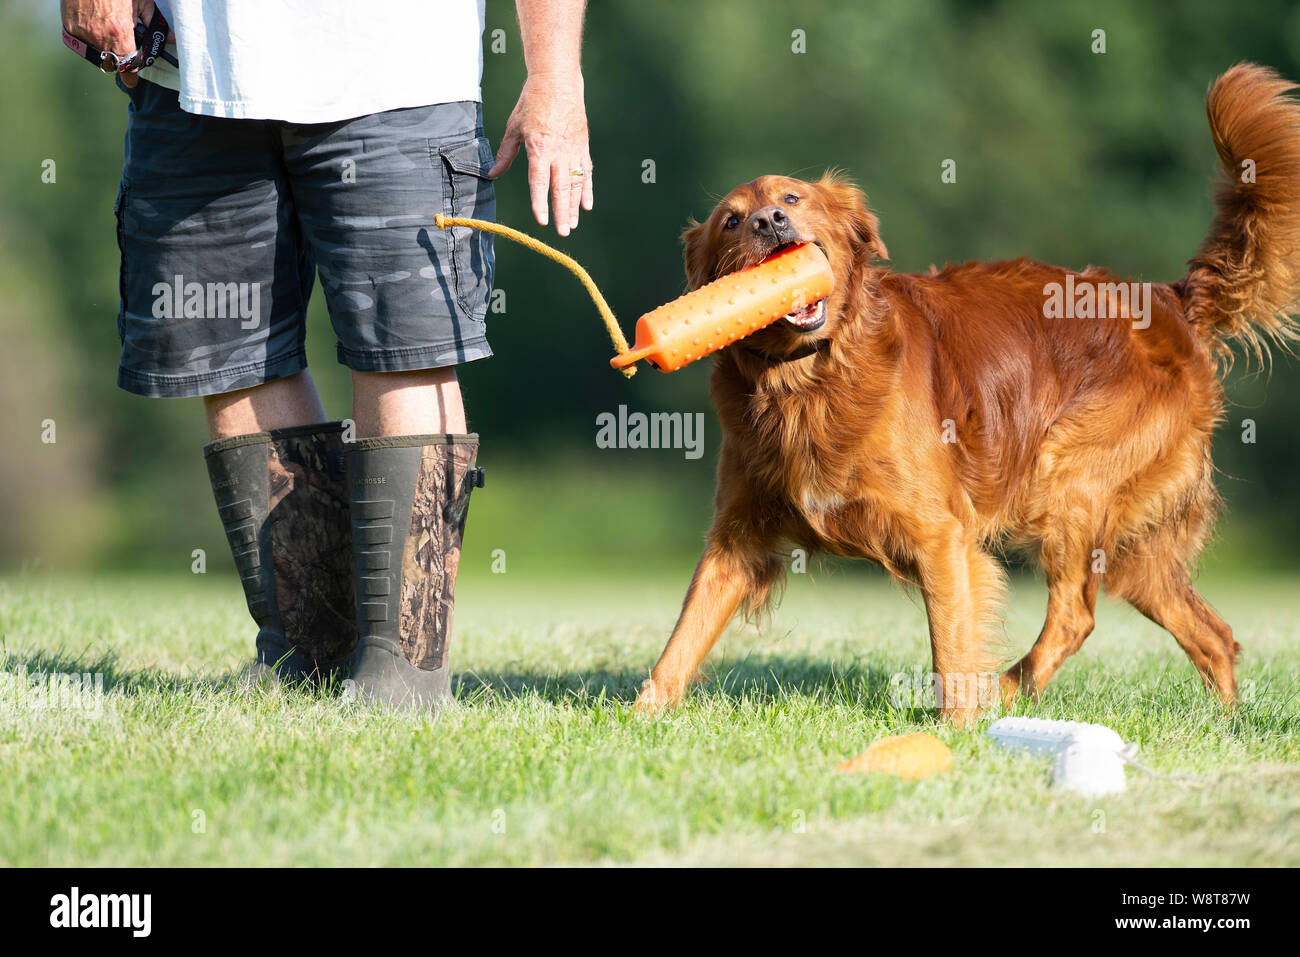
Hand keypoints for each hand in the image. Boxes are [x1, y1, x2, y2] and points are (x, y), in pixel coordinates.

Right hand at [60, 0, 163, 87]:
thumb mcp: (141, 2)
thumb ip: (154, 24)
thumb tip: (169, 37)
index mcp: (119, 33)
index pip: (127, 66)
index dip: (131, 76)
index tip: (133, 80)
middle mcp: (100, 37)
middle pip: (112, 62)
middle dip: (119, 59)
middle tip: (123, 47)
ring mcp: (83, 33)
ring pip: (97, 53)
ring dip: (104, 49)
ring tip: (108, 31)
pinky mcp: (70, 27)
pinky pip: (81, 42)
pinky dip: (89, 39)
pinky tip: (95, 26)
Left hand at [488, 72, 592, 236]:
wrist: (557, 81)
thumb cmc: (531, 103)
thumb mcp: (513, 128)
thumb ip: (505, 154)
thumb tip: (492, 174)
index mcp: (539, 147)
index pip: (539, 182)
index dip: (541, 202)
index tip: (542, 221)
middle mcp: (559, 151)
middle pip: (561, 188)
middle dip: (562, 212)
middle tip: (563, 232)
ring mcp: (573, 149)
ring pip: (575, 183)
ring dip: (574, 206)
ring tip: (572, 223)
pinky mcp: (582, 146)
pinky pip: (586, 172)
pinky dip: (586, 189)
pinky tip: (586, 205)